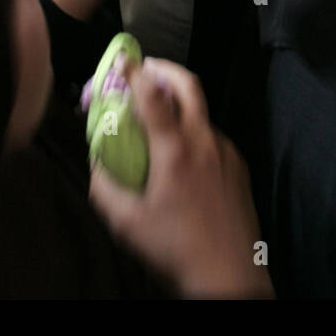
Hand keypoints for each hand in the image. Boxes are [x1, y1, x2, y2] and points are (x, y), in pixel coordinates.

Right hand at [89, 57, 273, 297]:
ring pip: (201, 114)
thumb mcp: (127, 222)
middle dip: (166, 69)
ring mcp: (227, 153)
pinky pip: (212, 139)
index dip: (135, 72)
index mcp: (175, 150)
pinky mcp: (239, 168)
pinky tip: (181, 158)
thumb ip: (104, 186)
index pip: (153, 95)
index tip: (122, 59)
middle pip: (189, 86)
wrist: (229, 277)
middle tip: (146, 69)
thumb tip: (96, 161)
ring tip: (158, 121)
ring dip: (180, 105)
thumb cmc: (175, 249)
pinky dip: (193, 133)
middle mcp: (204, 142)